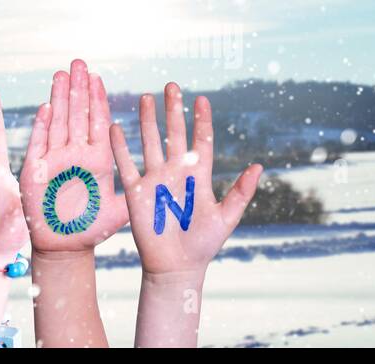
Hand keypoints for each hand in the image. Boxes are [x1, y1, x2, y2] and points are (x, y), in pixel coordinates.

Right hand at [19, 60, 127, 253]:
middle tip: (79, 63)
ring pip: (58, 123)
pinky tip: (47, 107)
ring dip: (59, 99)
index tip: (98, 76)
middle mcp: (75, 155)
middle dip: (78, 89)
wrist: (64, 248)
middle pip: (76, 116)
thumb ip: (136, 194)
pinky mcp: (35, 172)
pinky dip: (42, 127)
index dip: (97, 99)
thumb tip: (161, 181)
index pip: (98, 122)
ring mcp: (54, 161)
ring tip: (61, 75)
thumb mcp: (121, 211)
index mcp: (96, 159)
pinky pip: (39, 144)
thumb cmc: (92, 230)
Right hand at [109, 83, 261, 274]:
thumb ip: (241, 192)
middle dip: (173, 110)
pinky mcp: (137, 192)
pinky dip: (120, 148)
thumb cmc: (203, 244)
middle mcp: (176, 172)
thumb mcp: (226, 217)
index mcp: (199, 175)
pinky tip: (116, 128)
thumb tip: (258, 166)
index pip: (201, 141)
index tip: (201, 99)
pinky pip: (127, 165)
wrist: (175, 266)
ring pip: (150, 142)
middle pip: (174, 134)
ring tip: (146, 98)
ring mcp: (156, 180)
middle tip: (171, 86)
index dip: (201, 120)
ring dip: (147, 121)